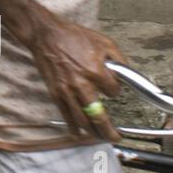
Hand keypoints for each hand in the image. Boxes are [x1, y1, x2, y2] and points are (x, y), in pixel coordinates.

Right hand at [26, 16, 127, 141]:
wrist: (46, 35)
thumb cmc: (74, 36)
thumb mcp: (104, 42)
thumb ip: (119, 59)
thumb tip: (126, 75)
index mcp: (96, 71)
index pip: (114, 92)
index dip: (115, 91)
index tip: (112, 89)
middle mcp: (82, 85)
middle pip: (98, 116)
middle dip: (109, 131)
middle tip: (115, 137)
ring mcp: (67, 91)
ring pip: (82, 120)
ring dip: (93, 132)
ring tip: (100, 137)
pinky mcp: (56, 93)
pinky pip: (66, 114)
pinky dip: (73, 127)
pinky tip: (78, 133)